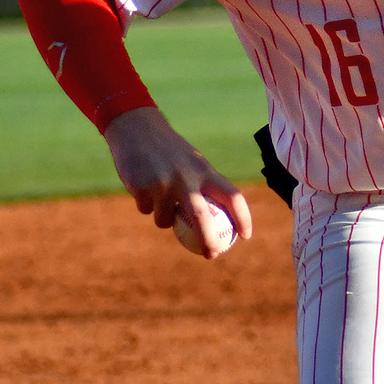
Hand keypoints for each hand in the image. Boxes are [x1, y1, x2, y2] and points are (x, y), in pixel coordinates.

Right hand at [103, 106, 252, 253]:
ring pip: (165, 221)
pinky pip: (146, 210)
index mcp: (205, 171)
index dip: (244, 217)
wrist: (137, 129)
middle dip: (209, 241)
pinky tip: (142, 183)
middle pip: (203, 219)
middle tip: (213, 255)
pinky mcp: (142, 188)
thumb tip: (212, 224)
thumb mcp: (192, 164)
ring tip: (157, 193)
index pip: (233, 196)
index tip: (247, 236)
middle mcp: (188, 177)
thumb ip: (202, 188)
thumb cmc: (170, 150)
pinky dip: (145, 204)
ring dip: (161, 216)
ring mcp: (164, 183)